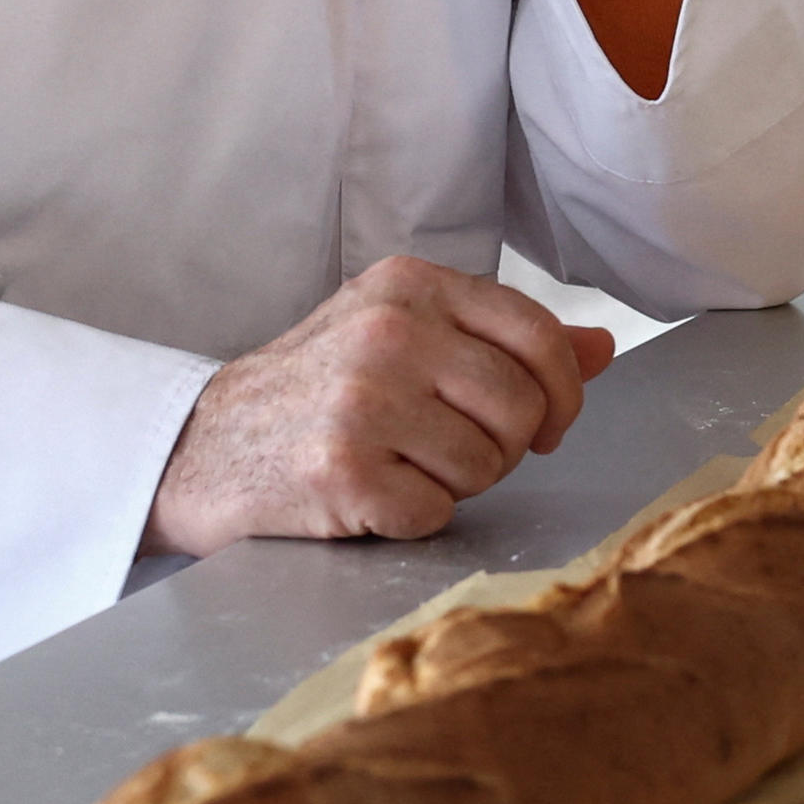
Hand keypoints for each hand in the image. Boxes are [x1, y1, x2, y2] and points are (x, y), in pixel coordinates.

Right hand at [145, 257, 618, 555]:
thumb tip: (601, 347)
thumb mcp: (405, 337)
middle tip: (452, 451)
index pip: (538, 336)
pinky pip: (435, 512)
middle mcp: (387, 332)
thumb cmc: (316, 390)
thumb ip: (503, 339)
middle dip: (504, 447)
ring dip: (456, 484)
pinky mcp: (341, 470)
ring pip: (486, 465)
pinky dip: (413, 517)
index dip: (562, 393)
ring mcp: (361, 401)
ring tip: (400, 464)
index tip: (546, 424)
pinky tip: (371, 493)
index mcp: (410, 286)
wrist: (201, 446)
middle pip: (521, 408)